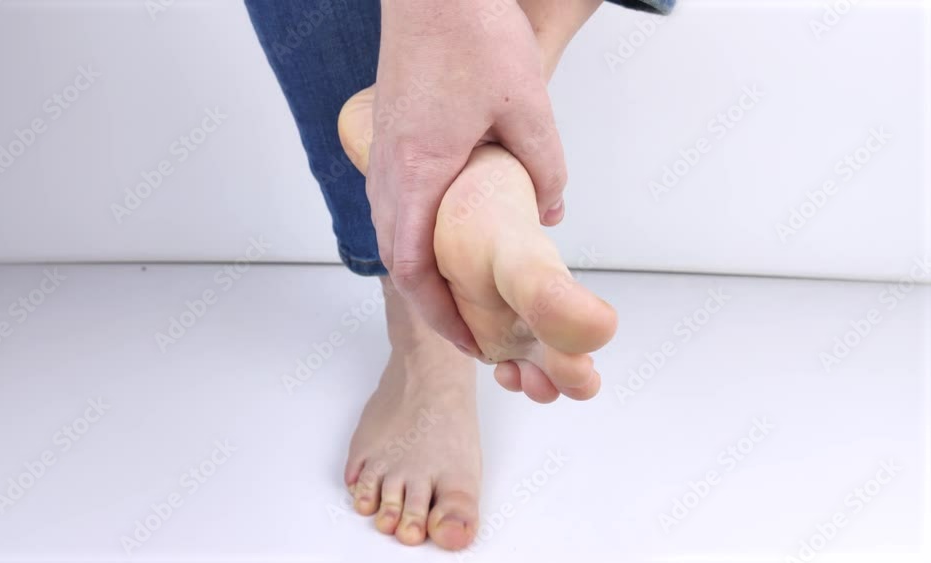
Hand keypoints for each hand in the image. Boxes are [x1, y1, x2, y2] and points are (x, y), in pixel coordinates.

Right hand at [368, 0, 567, 352]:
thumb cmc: (470, 33)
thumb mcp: (528, 106)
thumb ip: (543, 168)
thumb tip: (548, 213)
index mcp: (419, 171)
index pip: (415, 269)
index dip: (442, 315)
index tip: (472, 341)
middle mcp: (389, 170)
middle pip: (396, 261)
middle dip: (432, 305)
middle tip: (470, 330)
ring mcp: (382, 154)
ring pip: (390, 235)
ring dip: (421, 272)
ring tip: (458, 295)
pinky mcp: (387, 138)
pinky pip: (391, 206)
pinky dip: (413, 237)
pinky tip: (442, 238)